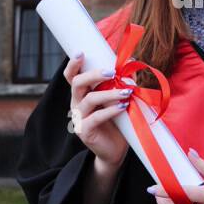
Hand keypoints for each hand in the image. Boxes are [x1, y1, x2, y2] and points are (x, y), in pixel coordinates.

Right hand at [64, 53, 129, 168]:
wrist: (115, 150)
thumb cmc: (116, 121)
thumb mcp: (117, 100)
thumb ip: (119, 83)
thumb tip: (131, 62)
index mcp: (82, 94)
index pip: (72, 76)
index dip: (73, 64)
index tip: (81, 53)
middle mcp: (77, 104)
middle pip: (77, 83)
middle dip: (94, 75)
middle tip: (112, 72)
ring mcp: (79, 118)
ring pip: (89, 99)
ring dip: (109, 93)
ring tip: (127, 92)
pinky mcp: (85, 132)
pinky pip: (96, 117)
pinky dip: (111, 110)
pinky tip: (123, 107)